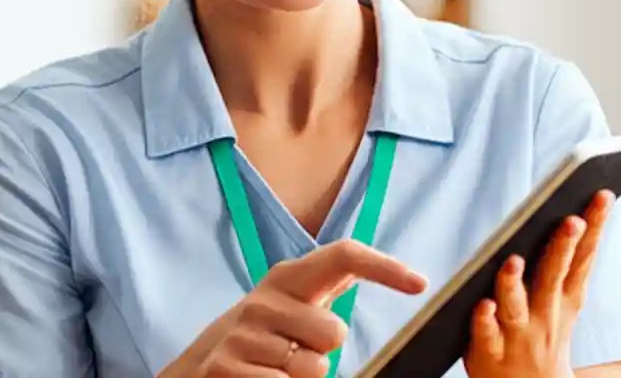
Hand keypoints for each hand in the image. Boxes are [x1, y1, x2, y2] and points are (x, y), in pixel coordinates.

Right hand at [158, 239, 427, 377]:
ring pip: (314, 369)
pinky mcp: (224, 366)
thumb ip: (333, 285)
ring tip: (276, 367)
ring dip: (302, 377)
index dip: (384, 266)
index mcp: (290, 277)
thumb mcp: (295, 302)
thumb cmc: (267, 334)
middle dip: (325, 351)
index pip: (343, 255)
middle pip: (334, 332)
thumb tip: (408, 278)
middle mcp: (264, 298)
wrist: (200, 363)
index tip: (420, 284)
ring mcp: (242, 333)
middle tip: (297, 350)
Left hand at [463, 190, 615, 377]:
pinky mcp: (489, 352)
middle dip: (564, 248)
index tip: (602, 195)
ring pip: (516, 306)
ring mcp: (518, 335)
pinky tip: (481, 303)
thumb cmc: (542, 337)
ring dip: (514, 283)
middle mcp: (545, 315)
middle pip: (554, 277)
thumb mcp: (563, 303)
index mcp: (565, 299)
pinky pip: (486, 334)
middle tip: (571, 220)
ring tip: (513, 260)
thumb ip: (564, 262)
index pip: (583, 257)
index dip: (595, 227)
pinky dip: (484, 319)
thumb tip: (573, 212)